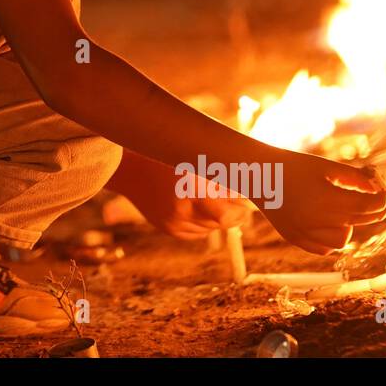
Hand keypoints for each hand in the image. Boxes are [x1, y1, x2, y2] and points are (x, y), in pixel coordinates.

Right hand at [106, 149, 249, 240]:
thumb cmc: (170, 153)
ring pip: (214, 228)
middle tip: (238, 199)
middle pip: (225, 221)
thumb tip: (256, 187)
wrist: (130, 168)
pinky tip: (195, 203)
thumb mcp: (196, 154)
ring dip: (220, 215)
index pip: (230, 212)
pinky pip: (200, 231)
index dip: (243, 207)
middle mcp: (182, 207)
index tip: (249, 197)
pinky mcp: (170, 229)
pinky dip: (204, 221)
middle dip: (236, 212)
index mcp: (191, 184)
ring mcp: (174, 221)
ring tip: (209, 194)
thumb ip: (224, 168)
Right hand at [255, 149, 385, 253]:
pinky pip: (325, 247)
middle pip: (358, 221)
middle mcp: (316, 220)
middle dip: (373, 212)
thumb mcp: (326, 166)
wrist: (259, 174)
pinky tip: (325, 221)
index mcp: (326, 198)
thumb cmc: (294, 165)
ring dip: (349, 226)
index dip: (382, 201)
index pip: (367, 206)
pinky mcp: (295, 239)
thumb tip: (379, 189)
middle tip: (379, 202)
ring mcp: (304, 233)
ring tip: (340, 210)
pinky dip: (330, 237)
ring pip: (343, 239)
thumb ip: (355, 178)